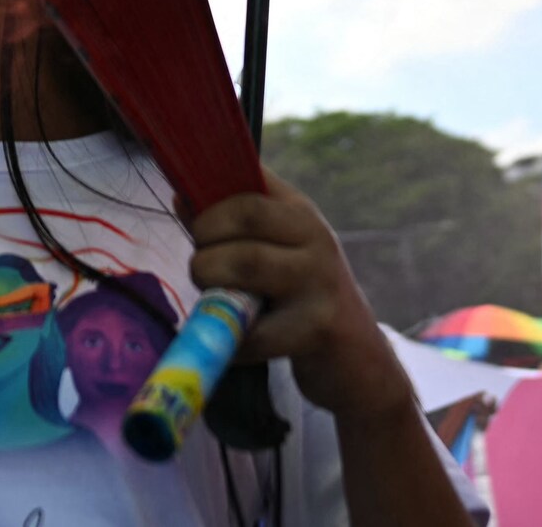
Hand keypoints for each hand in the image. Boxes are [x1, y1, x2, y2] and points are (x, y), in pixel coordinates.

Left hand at [187, 170, 407, 420]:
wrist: (359, 357)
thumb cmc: (302, 296)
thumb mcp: (277, 250)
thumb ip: (231, 225)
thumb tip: (182, 197)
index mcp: (301, 212)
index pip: (250, 183)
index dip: (210, 203)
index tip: (194, 225)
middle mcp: (316, 238)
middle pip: (244, 217)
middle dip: (206, 241)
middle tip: (201, 267)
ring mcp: (319, 281)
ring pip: (247, 264)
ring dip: (212, 282)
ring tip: (212, 298)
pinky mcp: (317, 327)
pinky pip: (254, 329)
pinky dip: (230, 339)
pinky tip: (231, 342)